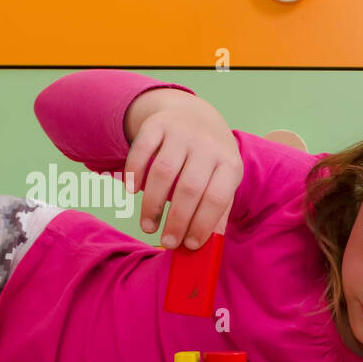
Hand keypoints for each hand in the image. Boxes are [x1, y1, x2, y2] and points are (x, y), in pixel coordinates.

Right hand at [123, 90, 242, 248]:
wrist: (196, 115)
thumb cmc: (211, 160)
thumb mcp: (224, 180)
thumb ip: (217, 210)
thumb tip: (208, 246)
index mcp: (229, 163)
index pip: (217, 198)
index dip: (203, 223)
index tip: (190, 245)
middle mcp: (207, 146)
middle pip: (189, 188)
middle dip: (176, 220)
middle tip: (167, 242)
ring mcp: (182, 132)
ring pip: (162, 172)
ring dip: (151, 204)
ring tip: (148, 226)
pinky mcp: (157, 124)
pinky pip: (141, 151)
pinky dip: (134, 173)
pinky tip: (133, 192)